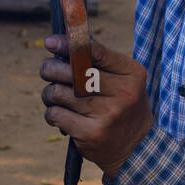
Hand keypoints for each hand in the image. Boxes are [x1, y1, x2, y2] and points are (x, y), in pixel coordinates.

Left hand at [40, 35, 153, 179]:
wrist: (137, 149)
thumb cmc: (123, 105)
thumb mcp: (124, 79)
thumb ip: (99, 58)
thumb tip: (68, 36)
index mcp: (132, 74)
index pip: (95, 52)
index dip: (69, 44)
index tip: (50, 41)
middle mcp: (122, 93)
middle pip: (72, 72)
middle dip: (51, 68)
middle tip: (47, 70)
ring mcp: (107, 115)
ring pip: (58, 93)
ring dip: (49, 93)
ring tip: (53, 96)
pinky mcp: (91, 134)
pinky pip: (55, 114)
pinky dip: (51, 112)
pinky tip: (59, 114)